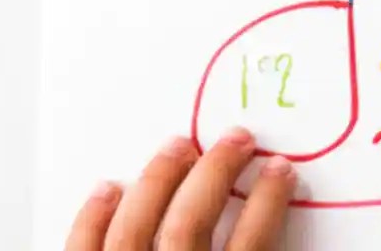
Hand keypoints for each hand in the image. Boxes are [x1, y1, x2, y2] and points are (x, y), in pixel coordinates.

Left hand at [66, 128, 295, 250]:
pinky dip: (93, 217)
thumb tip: (297, 243)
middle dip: (217, 172)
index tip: (279, 171)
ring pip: (136, 225)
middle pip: (192, 220)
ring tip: (179, 147)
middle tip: (236, 140)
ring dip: (160, 180)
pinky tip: (109, 189)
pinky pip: (83, 248)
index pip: (252, 242)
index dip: (269, 201)